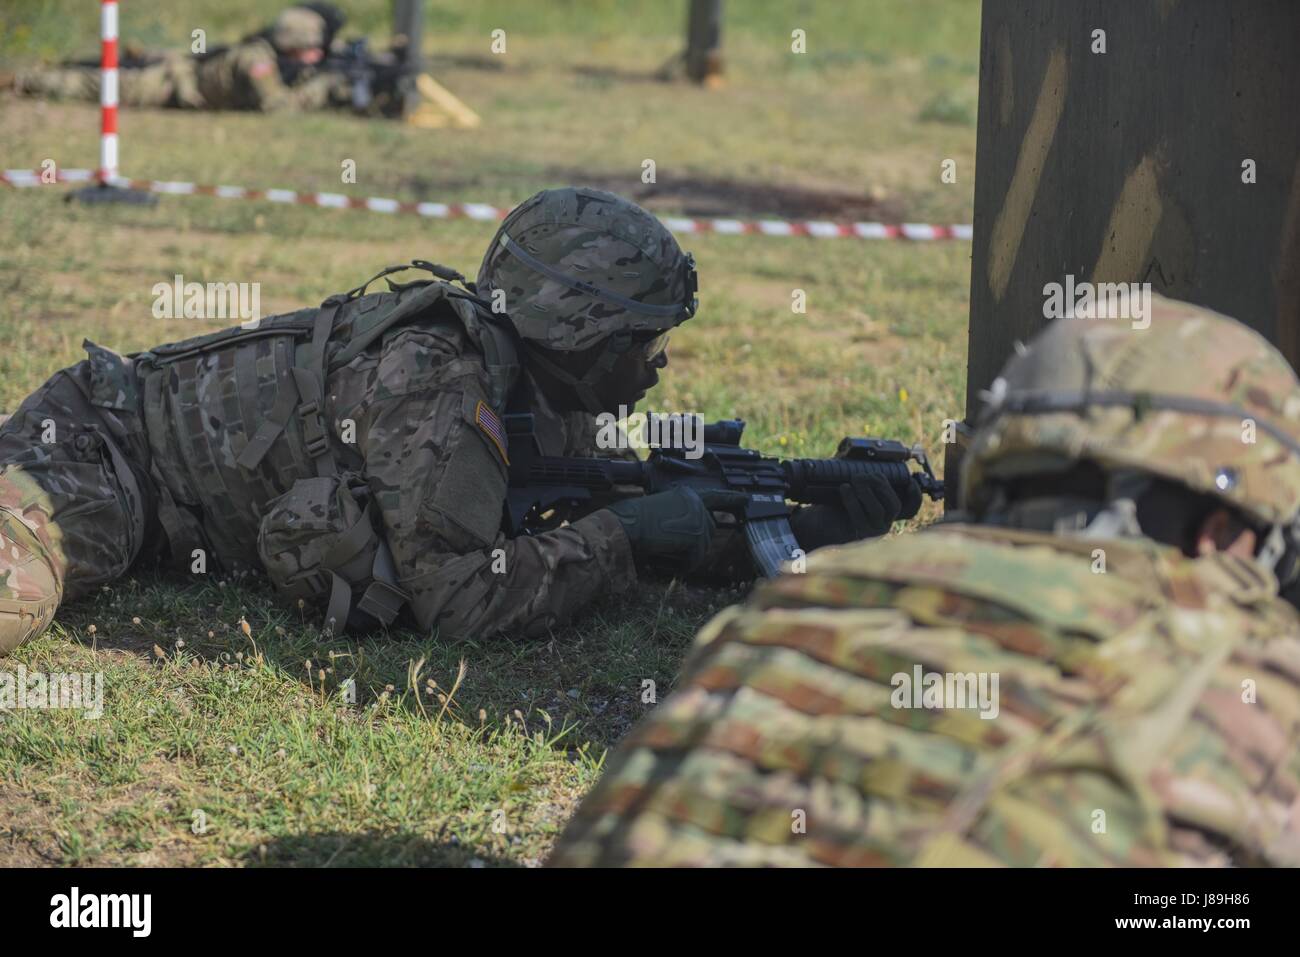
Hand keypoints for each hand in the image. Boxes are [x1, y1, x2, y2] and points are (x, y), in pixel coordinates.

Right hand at [605, 487, 745, 571]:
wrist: (626, 525)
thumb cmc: (635, 521)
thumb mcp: (663, 513)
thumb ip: (683, 519)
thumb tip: (698, 540)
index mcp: (687, 495)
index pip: (715, 497)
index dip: (731, 498)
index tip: (746, 498)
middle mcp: (697, 503)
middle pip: (708, 532)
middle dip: (693, 546)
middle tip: (668, 549)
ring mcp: (698, 517)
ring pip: (701, 548)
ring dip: (685, 556)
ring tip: (662, 552)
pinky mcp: (696, 534)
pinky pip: (694, 559)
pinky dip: (681, 565)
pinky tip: (665, 559)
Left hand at [789, 472, 920, 551]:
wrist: (817, 524)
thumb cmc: (835, 504)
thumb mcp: (850, 488)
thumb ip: (858, 474)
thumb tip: (855, 453)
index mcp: (886, 512)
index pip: (910, 508)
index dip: (914, 495)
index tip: (909, 481)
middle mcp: (883, 524)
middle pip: (894, 505)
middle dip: (881, 486)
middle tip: (863, 475)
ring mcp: (872, 531)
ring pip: (878, 510)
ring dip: (866, 491)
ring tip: (853, 480)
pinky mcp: (857, 535)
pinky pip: (859, 516)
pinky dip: (852, 500)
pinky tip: (844, 489)